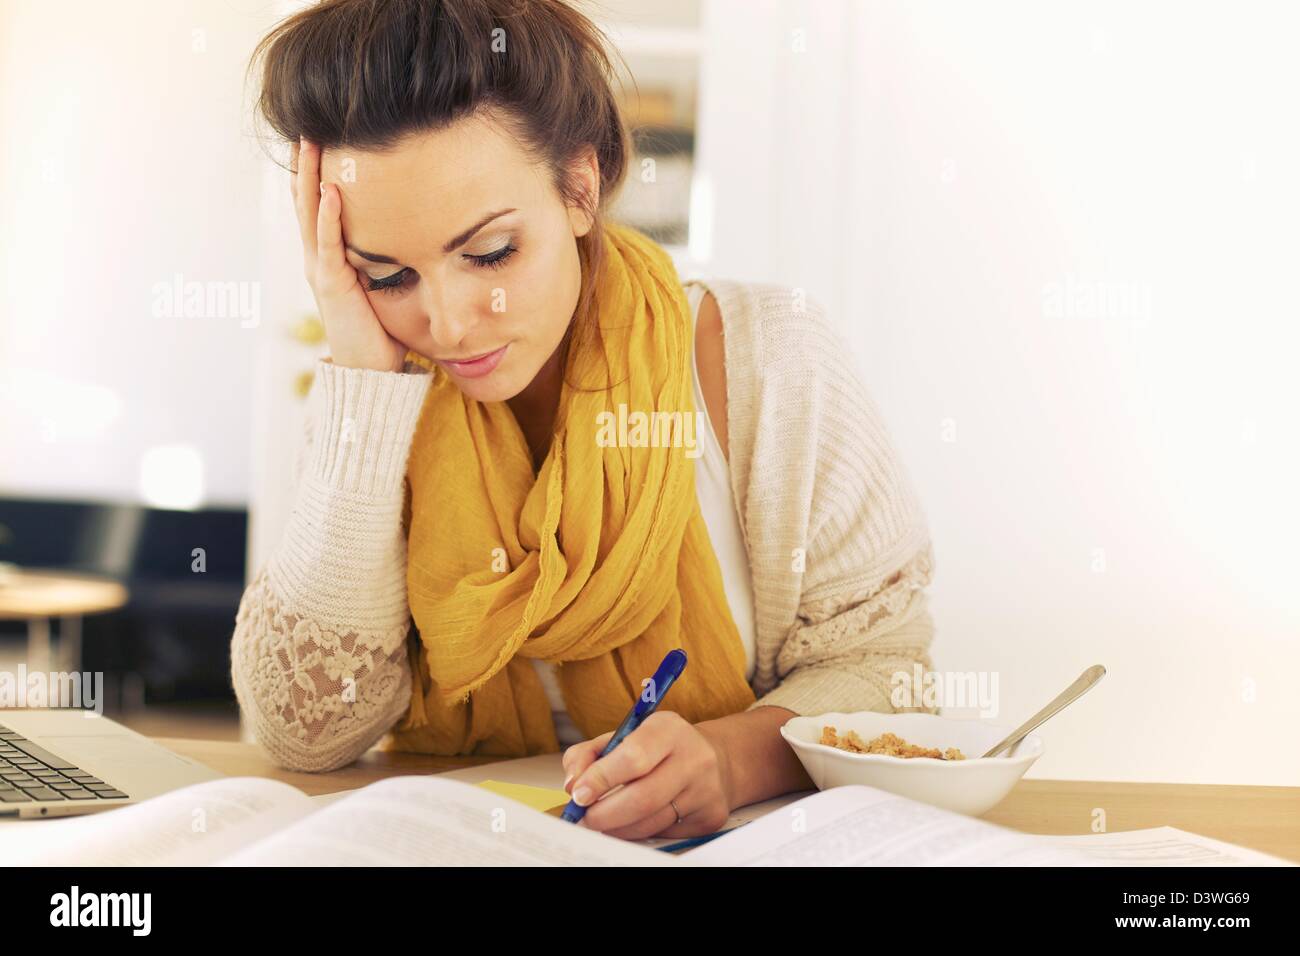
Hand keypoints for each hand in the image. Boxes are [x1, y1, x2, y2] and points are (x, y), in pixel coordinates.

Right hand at [290, 137, 407, 372]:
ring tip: (310, 142)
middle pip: (306, 200)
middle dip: (306, 163)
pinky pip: (328, 243)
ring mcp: (321, 270)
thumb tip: (413, 233)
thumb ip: (386, 258)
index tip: (323, 137)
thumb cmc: (380, 331)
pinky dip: (327, 216)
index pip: (319, 205)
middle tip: (308, 125)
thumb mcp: (383, 284)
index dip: (317, 171)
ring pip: (310, 214)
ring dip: (309, 177)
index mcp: (330, 257)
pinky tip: (329, 190)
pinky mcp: (331, 285)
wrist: (370, 372)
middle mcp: (318, 258)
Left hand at [561, 711, 735, 840]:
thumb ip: (588, 754)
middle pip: (642, 798)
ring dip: (618, 828)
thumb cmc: (658, 747)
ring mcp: (706, 789)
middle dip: (605, 814)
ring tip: (605, 821)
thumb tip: (572, 784)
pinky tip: (634, 822)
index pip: (633, 757)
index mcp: (669, 729)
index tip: (578, 795)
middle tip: (586, 818)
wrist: (712, 759)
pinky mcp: (711, 816)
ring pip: (651, 822)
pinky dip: (640, 832)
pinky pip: (664, 834)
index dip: (600, 779)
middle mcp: (694, 757)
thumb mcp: (624, 736)